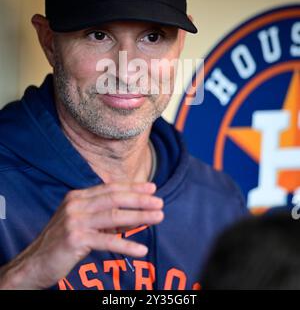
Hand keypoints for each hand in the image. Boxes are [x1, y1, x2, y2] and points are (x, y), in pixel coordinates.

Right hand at [0, 182, 163, 288]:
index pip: (110, 188)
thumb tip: (132, 217)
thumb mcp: (82, 223)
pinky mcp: (75, 239)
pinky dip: (126, 245)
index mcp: (78, 196)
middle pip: (115, 198)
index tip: (152, 188)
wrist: (34, 263)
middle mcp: (76, 204)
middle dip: (140, 200)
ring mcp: (74, 220)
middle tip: (160, 202)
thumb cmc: (62, 242)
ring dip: (139, 217)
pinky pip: (107, 241)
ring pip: (114, 216)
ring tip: (158, 218)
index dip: (132, 187)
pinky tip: (141, 250)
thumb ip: (103, 217)